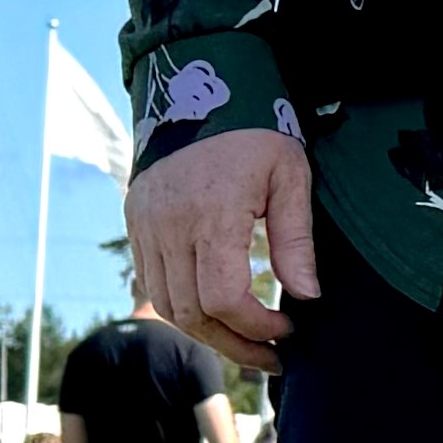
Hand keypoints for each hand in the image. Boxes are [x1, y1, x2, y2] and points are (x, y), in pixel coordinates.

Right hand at [133, 130, 320, 364]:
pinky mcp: (135, 222)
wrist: (198, 85)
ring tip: (246, 341)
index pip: (222, 298)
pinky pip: (151, 281)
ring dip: (206, 332)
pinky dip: (182, 306)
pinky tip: (214, 311)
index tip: (288, 328)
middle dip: (233, 344)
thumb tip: (308, 297)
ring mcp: (145, 225)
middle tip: (271, 356)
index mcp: (211, 214)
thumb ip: (296, 241)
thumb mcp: (290, 176)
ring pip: (166, 305)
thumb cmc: (254, 130)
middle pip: (191, 313)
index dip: (256, 326)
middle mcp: (168, 225)